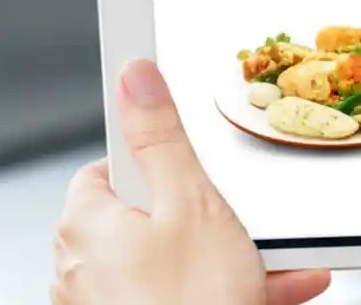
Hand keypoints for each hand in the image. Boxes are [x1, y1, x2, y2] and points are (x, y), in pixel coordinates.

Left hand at [52, 59, 330, 304]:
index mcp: (85, 223)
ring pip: (175, 263)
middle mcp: (82, 268)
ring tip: (279, 269)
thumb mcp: (191, 203)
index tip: (192, 166)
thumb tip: (134, 77)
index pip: (112, 165)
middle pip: (151, 217)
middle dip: (211, 221)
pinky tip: (274, 292)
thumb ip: (160, 136)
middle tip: (247, 230)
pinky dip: (222, 292)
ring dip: (228, 261)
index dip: (161, 164)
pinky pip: (179, 297)